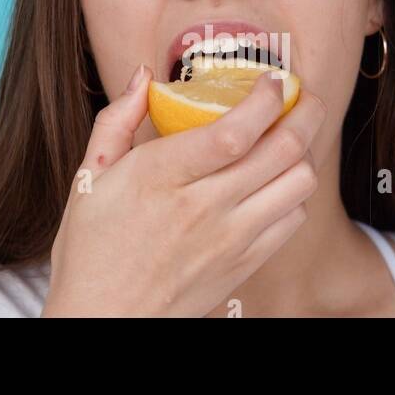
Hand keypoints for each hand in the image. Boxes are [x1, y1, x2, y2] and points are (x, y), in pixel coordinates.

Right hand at [41, 64, 326, 316]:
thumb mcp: (89, 178)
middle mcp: (203, 207)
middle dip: (306, 110)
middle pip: (283, 149)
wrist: (104, 319)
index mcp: (160, 177)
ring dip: (304, 151)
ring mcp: (230, 238)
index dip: (267, 98)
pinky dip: (295, 192)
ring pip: (299, 182)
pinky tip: (277, 180)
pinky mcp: (246, 263)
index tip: (272, 80)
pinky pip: (293, 218)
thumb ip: (116, 120)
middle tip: (302, 96)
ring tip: (291, 136)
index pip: (234, 132)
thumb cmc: (91, 251)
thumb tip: (142, 76)